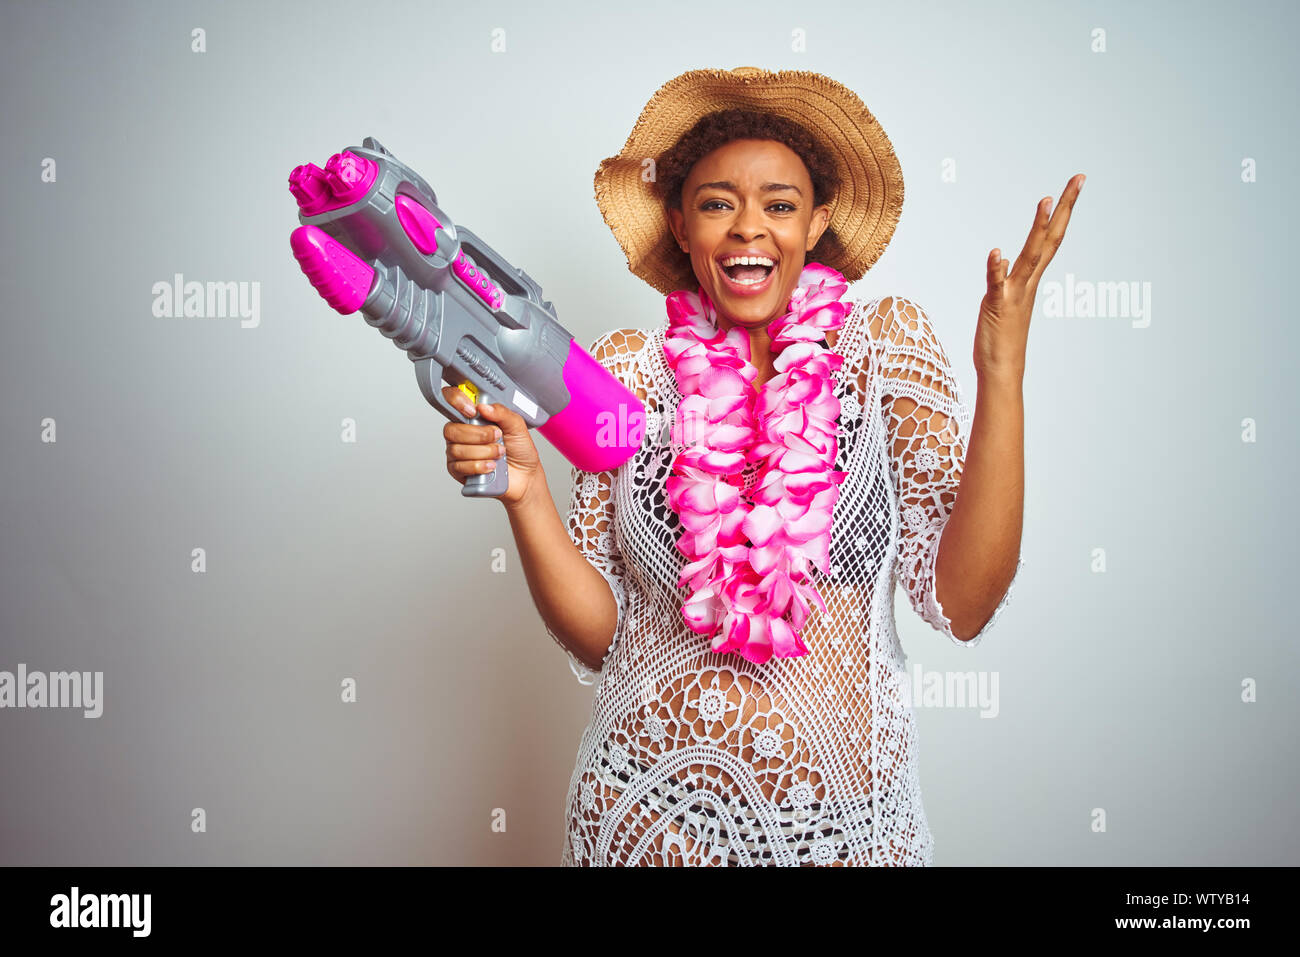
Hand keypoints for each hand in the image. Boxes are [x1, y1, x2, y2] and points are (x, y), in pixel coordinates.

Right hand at [441, 387, 543, 507]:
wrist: (525, 477)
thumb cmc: (520, 451)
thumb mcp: (517, 426)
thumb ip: (502, 413)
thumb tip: (484, 406)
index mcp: (473, 418)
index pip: (452, 402)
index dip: (456, 402)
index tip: (472, 410)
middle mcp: (462, 434)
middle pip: (451, 429)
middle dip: (478, 435)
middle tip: (497, 437)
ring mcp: (458, 453)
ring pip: (457, 449)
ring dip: (483, 452)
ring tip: (499, 454)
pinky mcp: (458, 471)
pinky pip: (460, 467)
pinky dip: (479, 466)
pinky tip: (491, 466)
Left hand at [975, 173, 1084, 379]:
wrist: (1001, 371)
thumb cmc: (1001, 338)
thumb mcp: (1003, 300)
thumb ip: (1005, 278)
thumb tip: (1003, 260)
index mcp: (1030, 279)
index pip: (1050, 238)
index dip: (1062, 211)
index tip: (1075, 184)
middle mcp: (1028, 282)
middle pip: (1050, 239)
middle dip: (1064, 207)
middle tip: (1078, 179)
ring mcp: (1014, 293)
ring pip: (1030, 256)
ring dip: (1037, 229)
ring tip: (1045, 201)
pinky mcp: (997, 305)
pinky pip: (997, 284)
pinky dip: (996, 268)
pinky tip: (996, 252)